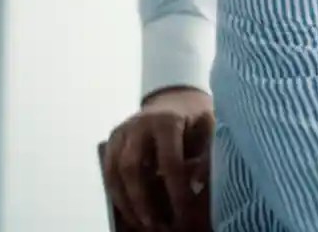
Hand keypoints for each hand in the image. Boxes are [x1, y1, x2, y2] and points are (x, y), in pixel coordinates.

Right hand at [103, 87, 213, 230]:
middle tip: (156, 225)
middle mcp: (138, 125)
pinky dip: (117, 194)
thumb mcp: (209, 128)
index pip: (169, 161)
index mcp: (167, 121)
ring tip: (142, 224)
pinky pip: (108, 171)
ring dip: (126, 202)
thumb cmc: (195, 118)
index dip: (176, 190)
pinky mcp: (112, 140)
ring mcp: (121, 132)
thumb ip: (205, 153)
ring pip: (114, 172)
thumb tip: (196, 184)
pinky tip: (131, 211)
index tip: (183, 213)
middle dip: (142, 201)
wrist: (175, 99)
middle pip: (132, 168)